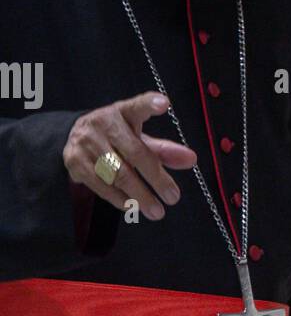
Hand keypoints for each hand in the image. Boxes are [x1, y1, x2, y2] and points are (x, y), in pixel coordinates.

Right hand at [63, 92, 196, 219]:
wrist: (74, 137)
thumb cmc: (117, 137)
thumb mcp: (139, 138)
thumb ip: (164, 149)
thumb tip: (191, 159)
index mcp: (123, 112)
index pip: (137, 106)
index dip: (150, 104)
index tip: (164, 104)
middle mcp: (103, 123)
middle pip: (134, 152)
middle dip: (156, 178)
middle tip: (173, 197)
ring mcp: (87, 142)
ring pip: (117, 173)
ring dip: (139, 195)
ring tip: (156, 211)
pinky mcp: (75, 161)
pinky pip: (101, 185)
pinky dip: (119, 198)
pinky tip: (133, 207)